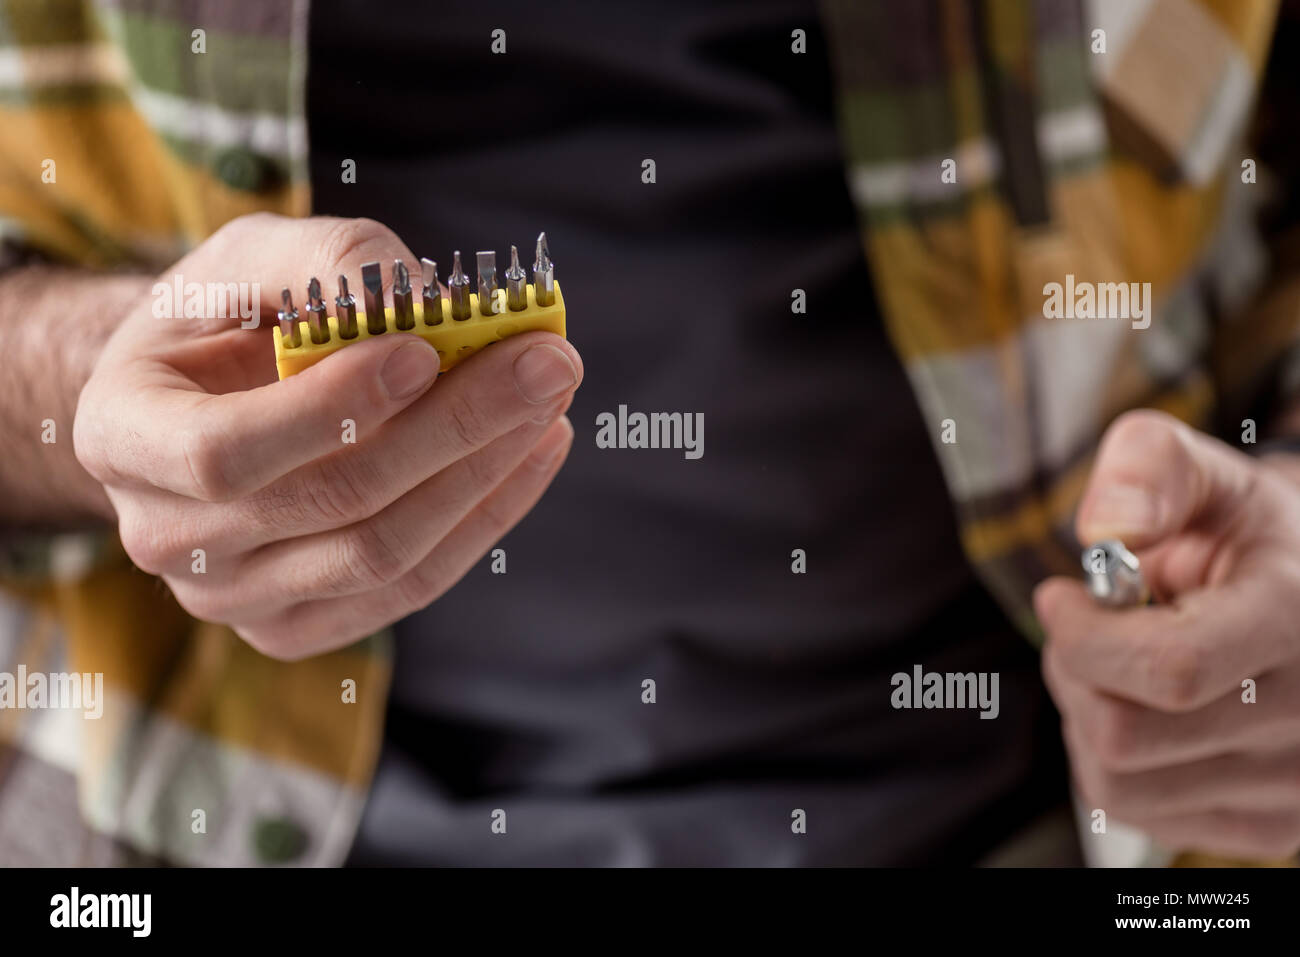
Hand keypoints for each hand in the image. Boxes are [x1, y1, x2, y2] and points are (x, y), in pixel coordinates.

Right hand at [74, 213, 581, 659]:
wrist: (202, 404)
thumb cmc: (226, 319)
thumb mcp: (251, 259)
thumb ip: (325, 261)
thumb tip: (428, 301)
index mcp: (123, 438)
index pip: (225, 452)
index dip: (332, 408)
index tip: (426, 350)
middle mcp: (165, 537)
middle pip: (331, 502)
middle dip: (454, 427)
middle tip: (546, 363)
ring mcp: (233, 600)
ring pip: (383, 554)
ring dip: (485, 473)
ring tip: (552, 400)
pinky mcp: (299, 627)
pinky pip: (409, 587)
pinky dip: (485, 518)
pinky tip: (535, 451)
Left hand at [1035, 409, 1299, 859]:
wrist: (1299, 588)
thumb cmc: (1242, 533)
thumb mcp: (1208, 475)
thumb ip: (1151, 469)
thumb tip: (1106, 528)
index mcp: (1296, 618)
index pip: (1170, 668)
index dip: (1084, 636)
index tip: (1061, 597)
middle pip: (1125, 734)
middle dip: (1073, 671)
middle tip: (1083, 628)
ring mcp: (1295, 782)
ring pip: (1119, 781)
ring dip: (1083, 716)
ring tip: (1111, 664)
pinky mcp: (1270, 824)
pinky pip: (1137, 809)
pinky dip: (1107, 759)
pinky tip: (1135, 708)